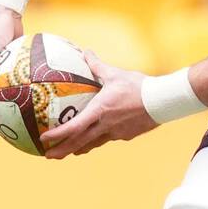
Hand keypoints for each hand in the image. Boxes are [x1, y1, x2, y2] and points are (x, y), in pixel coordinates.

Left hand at [40, 51, 157, 157]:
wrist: (163, 102)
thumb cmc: (140, 87)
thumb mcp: (116, 74)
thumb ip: (97, 65)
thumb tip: (85, 52)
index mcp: (100, 111)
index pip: (74, 127)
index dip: (58, 134)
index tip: (44, 139)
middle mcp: (106, 126)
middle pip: (80, 143)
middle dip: (62, 150)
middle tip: (48, 156)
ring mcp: (117, 133)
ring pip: (94, 143)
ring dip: (79, 148)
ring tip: (69, 152)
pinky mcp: (127, 135)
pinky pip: (109, 138)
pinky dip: (99, 139)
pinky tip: (98, 137)